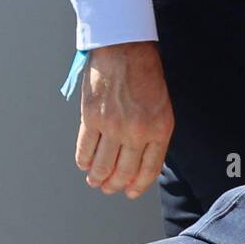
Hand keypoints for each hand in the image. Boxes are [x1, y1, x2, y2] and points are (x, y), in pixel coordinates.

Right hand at [77, 42, 173, 198]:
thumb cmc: (144, 75)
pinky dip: (83, 162)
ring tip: (94, 180)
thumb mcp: (161, 106)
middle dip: (114, 185)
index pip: (148, 169)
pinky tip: (84, 164)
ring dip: (96, 178)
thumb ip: (153, 133)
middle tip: (108, 187)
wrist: (125, 50)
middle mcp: (137, 131)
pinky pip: (85, 150)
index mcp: (159, 128)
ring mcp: (113, 126)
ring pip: (101, 166)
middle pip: (123, 172)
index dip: (137, 186)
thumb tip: (140, 161)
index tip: (129, 192)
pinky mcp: (91, 120)